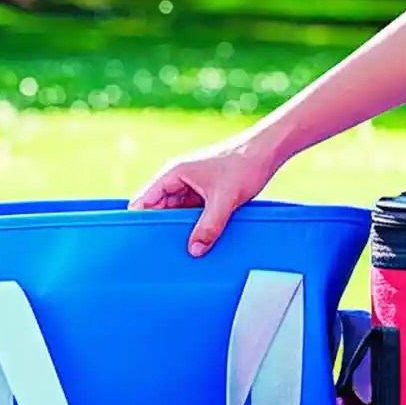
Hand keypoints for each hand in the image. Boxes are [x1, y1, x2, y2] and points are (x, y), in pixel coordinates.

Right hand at [129, 129, 288, 257]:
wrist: (266, 152)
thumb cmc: (244, 166)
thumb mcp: (225, 199)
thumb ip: (210, 226)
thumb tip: (194, 250)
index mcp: (173, 174)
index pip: (143, 200)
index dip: (139, 220)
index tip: (142, 242)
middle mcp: (178, 180)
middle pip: (157, 209)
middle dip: (159, 228)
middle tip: (162, 252)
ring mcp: (191, 186)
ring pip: (175, 213)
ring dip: (178, 228)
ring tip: (179, 249)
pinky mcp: (204, 193)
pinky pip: (190, 213)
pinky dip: (192, 226)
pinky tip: (197, 241)